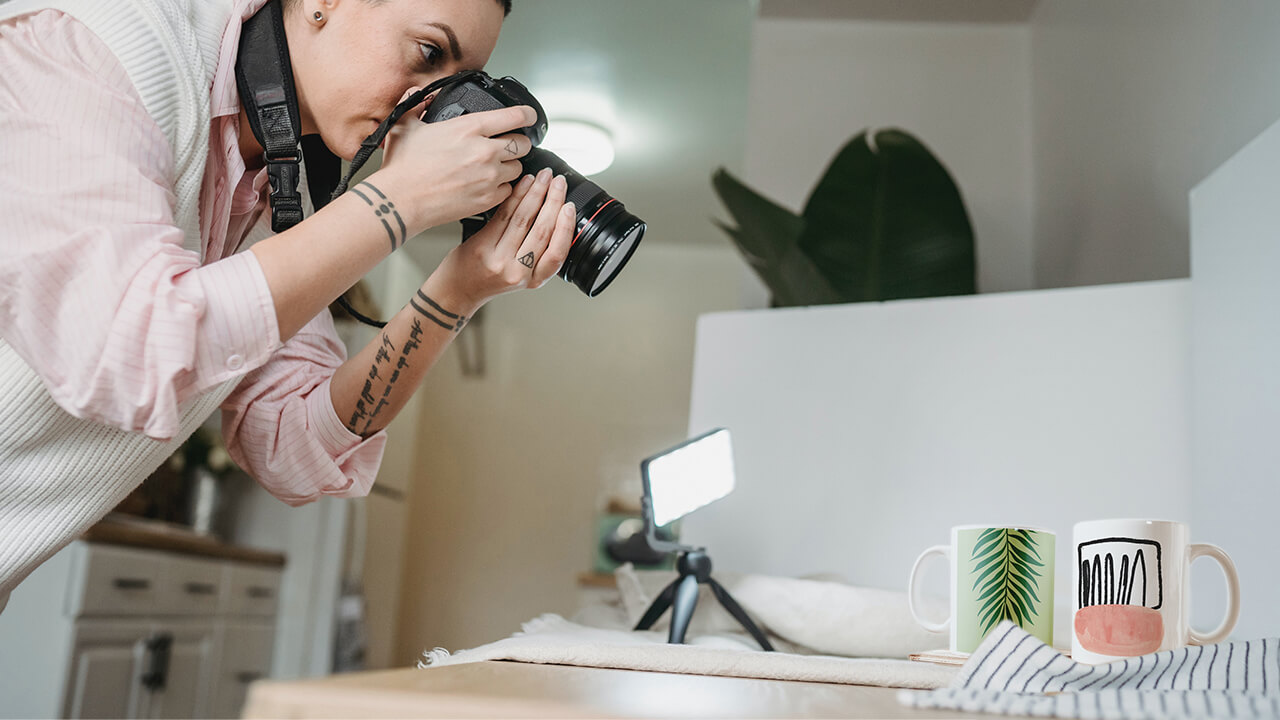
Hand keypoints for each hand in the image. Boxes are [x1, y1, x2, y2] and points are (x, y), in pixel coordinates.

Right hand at [371, 85, 536, 233]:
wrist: (399, 200)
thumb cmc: (402, 167)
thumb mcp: (404, 124)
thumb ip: (417, 104)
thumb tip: (420, 94)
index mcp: (468, 128)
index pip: (514, 116)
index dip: (527, 115)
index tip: (530, 116)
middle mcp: (484, 151)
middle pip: (522, 143)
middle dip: (518, 143)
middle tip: (508, 145)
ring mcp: (488, 176)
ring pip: (518, 168)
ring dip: (509, 166)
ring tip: (493, 168)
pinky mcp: (487, 199)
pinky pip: (508, 190)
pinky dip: (501, 187)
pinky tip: (486, 185)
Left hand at [425, 167, 576, 311]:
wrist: (459, 288)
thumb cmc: (490, 280)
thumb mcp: (521, 275)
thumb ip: (538, 253)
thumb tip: (557, 218)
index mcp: (533, 280)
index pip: (557, 252)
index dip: (566, 227)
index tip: (570, 206)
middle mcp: (517, 272)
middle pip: (541, 231)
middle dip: (553, 201)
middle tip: (558, 182)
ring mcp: (498, 259)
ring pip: (523, 219)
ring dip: (536, 193)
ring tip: (543, 177)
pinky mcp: (482, 246)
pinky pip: (503, 215)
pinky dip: (515, 196)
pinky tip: (523, 184)